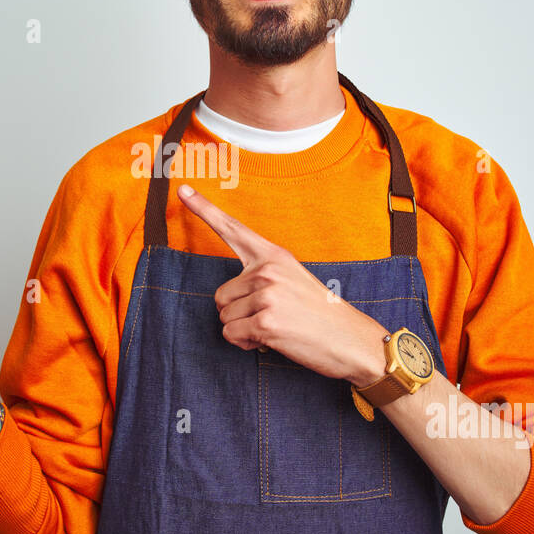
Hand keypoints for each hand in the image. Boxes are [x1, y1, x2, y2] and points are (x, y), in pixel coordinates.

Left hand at [177, 184, 388, 387]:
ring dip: (244, 330)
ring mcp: (266, 295)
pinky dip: (247, 343)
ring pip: (224, 318)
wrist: (351, 340)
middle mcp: (267, 270)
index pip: (232, 229)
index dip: (204, 209)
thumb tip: (227, 297)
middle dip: (238, 313)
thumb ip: (261, 277)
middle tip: (273, 317)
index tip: (182, 190)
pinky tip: (273, 340)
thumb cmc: (320, 315)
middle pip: (220, 296)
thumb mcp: (293, 280)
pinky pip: (232, 335)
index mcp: (274, 255)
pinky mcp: (265, 321)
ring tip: (278, 328)